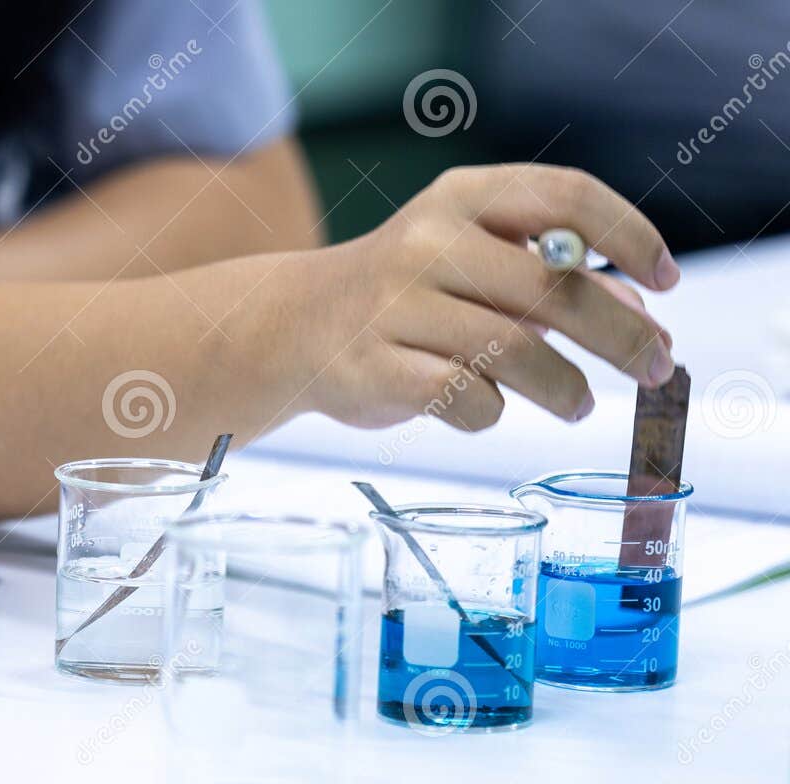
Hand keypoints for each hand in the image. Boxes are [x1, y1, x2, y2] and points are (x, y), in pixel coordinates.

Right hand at [299, 164, 677, 431]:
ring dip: (566, 387)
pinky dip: (492, 411)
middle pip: (554, 287)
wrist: (293, 325)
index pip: (567, 195)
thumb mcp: (474, 260)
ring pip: (516, 352)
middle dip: (621, 335)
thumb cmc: (404, 292)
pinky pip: (466, 399)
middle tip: (656, 368)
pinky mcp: (375, 369)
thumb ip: (554, 278)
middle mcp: (428, 242)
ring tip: (579, 404)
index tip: (666, 281)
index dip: (631, 235)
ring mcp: (396, 306)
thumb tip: (640, 317)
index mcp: (461, 197)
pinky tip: (492, 407)